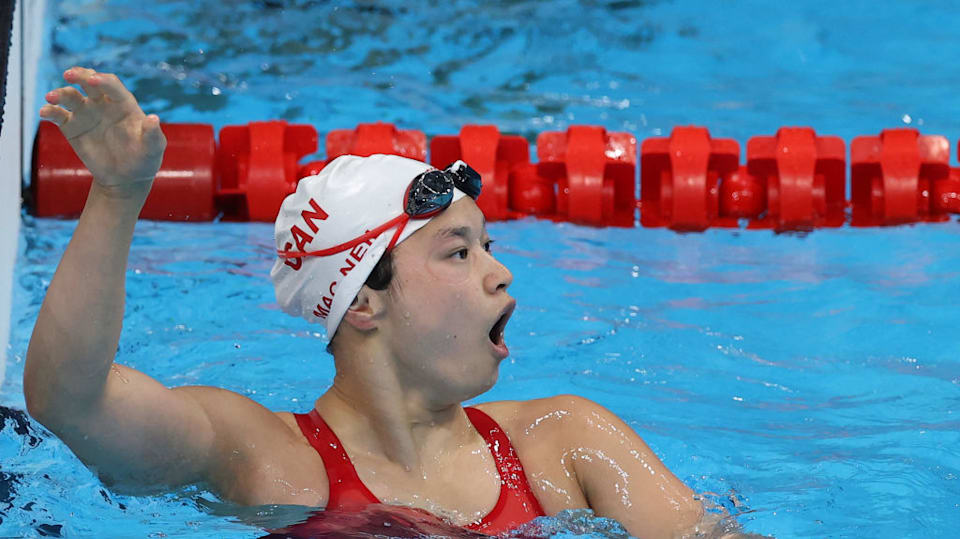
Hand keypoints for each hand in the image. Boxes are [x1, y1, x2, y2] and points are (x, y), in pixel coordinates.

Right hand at [39, 67, 165, 191]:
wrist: (125, 178)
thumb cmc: (144, 160)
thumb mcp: (153, 149)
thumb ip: (153, 134)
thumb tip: (154, 118)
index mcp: (124, 104)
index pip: (112, 86)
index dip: (103, 81)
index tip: (94, 80)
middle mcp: (103, 104)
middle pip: (89, 82)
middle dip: (80, 75)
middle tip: (69, 75)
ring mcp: (86, 114)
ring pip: (70, 96)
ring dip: (60, 94)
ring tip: (51, 98)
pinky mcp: (71, 127)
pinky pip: (58, 115)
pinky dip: (50, 111)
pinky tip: (44, 112)